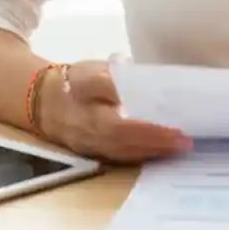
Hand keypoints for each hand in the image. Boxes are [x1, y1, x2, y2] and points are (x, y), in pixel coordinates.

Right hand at [38, 60, 192, 163]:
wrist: (43, 103)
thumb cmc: (74, 82)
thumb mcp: (91, 71)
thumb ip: (112, 78)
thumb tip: (136, 79)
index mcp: (85, 105)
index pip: (117, 119)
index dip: (145, 127)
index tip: (172, 126)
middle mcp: (86, 130)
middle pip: (123, 141)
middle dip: (155, 142)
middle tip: (185, 141)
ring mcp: (89, 145)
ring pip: (122, 152)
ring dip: (152, 152)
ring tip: (180, 147)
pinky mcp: (94, 154)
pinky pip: (119, 158)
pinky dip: (142, 156)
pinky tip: (162, 152)